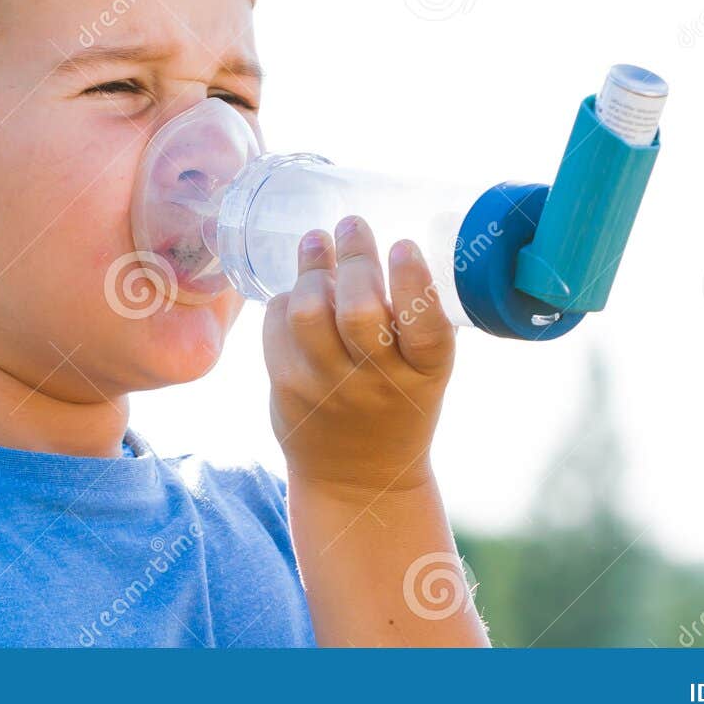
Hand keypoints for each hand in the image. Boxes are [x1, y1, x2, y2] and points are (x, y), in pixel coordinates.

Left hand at [263, 214, 455, 496]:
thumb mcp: (425, 374)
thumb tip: (385, 246)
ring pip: (309, 313)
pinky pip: (278, 326)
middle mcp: (376, 384)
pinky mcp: (287, 387)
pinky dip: (286, 298)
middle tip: (352, 224)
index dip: (413, 283)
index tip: (402, 245)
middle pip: (360, 312)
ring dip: (312, 268)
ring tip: (317, 242)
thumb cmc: (398, 407)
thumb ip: (413, 321)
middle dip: (355, 257)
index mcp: (424, 377)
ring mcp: (326, 388)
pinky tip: (299, 288)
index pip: (424, 329)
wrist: (357, 479)